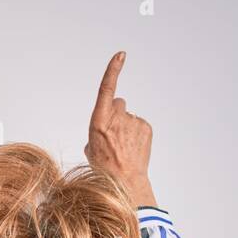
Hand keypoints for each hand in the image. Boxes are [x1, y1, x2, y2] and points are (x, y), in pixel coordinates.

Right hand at [84, 52, 155, 207]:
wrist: (124, 182)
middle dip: (116, 114)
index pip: (107, 90)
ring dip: (126, 127)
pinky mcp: (146, 127)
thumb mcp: (91, 149)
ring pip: (129, 117)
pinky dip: (136, 133)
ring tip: (123, 147)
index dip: (113, 71)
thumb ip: (96, 132)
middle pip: (119, 104)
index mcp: (99, 122)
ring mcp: (134, 121)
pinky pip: (139, 124)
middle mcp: (117, 118)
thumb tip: (103, 131)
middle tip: (114, 135)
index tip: (120, 56)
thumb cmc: (103, 169)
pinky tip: (132, 147)